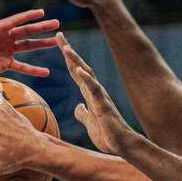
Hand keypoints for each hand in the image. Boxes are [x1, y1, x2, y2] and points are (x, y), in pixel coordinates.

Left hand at [0, 8, 59, 81]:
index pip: (16, 21)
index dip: (29, 16)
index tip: (42, 12)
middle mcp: (4, 38)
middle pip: (26, 32)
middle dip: (41, 28)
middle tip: (56, 24)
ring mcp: (6, 51)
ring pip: (28, 46)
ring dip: (41, 44)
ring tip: (55, 42)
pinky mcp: (5, 64)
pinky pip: (22, 67)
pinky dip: (33, 70)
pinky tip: (45, 72)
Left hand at [55, 33, 137, 154]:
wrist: (122, 145)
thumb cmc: (108, 135)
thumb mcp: (89, 123)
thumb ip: (83, 114)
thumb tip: (78, 108)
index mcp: (89, 95)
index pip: (76, 72)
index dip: (68, 58)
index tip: (61, 43)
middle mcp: (95, 91)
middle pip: (80, 67)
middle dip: (69, 51)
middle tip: (59, 35)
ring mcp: (100, 97)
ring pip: (86, 74)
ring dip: (76, 61)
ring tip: (66, 47)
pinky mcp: (104, 106)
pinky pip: (94, 90)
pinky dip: (87, 79)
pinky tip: (80, 70)